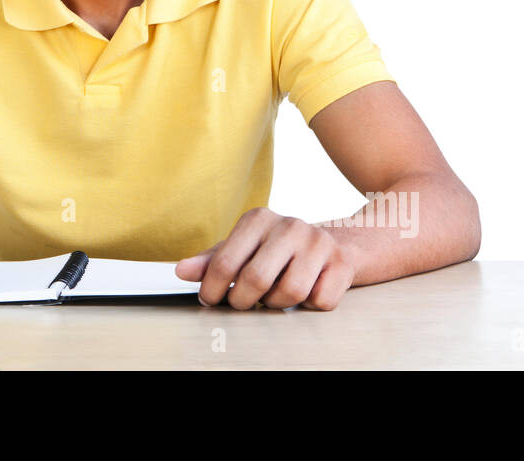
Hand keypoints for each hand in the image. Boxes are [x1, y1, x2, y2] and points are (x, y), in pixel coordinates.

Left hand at [175, 207, 355, 309]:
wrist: (336, 243)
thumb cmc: (278, 249)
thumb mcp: (242, 248)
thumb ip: (212, 260)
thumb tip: (182, 271)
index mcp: (259, 219)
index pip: (225, 263)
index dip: (212, 289)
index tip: (209, 299)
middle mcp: (289, 225)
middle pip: (256, 280)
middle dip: (243, 301)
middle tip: (242, 303)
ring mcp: (318, 243)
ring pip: (289, 294)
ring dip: (278, 304)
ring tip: (276, 293)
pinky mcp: (342, 263)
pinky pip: (319, 301)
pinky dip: (309, 305)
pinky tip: (306, 291)